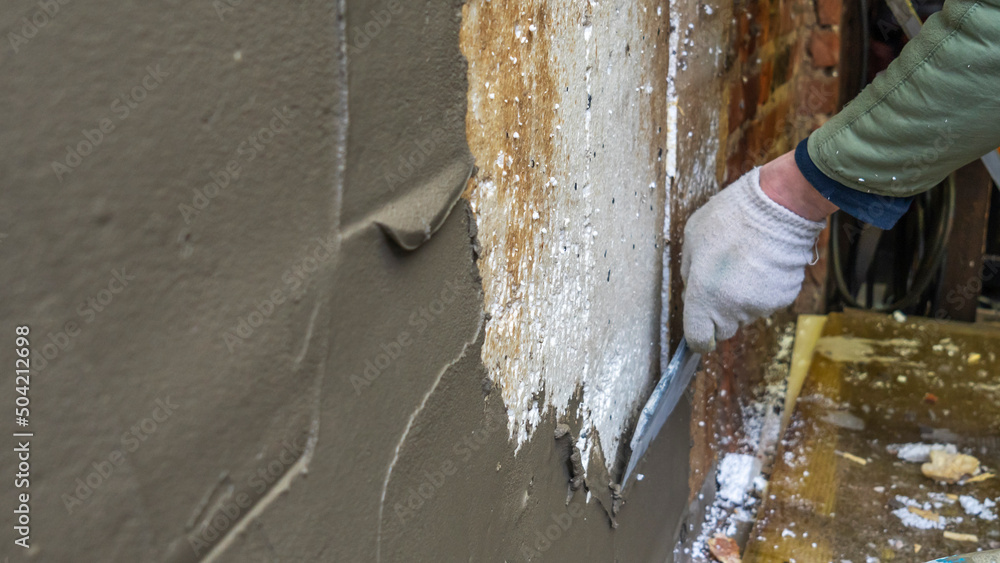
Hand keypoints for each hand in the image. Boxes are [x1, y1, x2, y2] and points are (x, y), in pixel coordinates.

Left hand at [680, 159, 831, 352]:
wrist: (779, 207)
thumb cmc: (731, 218)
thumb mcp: (691, 239)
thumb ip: (689, 272)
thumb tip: (692, 289)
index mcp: (703, 297)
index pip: (698, 339)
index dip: (697, 336)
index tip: (699, 327)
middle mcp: (732, 309)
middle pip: (723, 328)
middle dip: (719, 312)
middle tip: (722, 281)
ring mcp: (760, 306)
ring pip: (745, 314)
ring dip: (742, 299)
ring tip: (745, 264)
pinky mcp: (784, 298)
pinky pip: (767, 302)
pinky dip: (764, 290)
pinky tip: (763, 264)